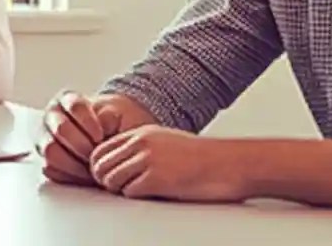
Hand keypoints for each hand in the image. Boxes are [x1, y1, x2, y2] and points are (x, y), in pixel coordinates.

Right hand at [36, 91, 142, 186]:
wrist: (114, 136)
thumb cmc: (115, 123)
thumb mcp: (118, 114)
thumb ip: (109, 116)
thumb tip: (102, 124)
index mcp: (66, 99)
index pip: (74, 107)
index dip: (90, 123)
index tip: (101, 135)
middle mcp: (52, 117)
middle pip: (60, 130)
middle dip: (83, 145)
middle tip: (96, 153)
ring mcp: (45, 138)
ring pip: (50, 151)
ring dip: (74, 163)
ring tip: (92, 166)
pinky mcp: (46, 160)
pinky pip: (51, 170)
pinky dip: (69, 175)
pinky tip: (85, 175)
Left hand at [89, 125, 248, 202]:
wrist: (231, 164)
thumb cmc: (203, 157)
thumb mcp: (165, 142)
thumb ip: (140, 149)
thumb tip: (117, 167)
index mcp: (140, 133)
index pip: (100, 149)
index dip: (100, 167)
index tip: (110, 178)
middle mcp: (140, 143)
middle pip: (100, 166)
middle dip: (106, 181)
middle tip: (120, 189)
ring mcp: (147, 160)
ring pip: (111, 180)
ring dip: (120, 190)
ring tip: (138, 192)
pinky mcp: (156, 178)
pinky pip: (129, 192)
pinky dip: (136, 198)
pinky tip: (151, 195)